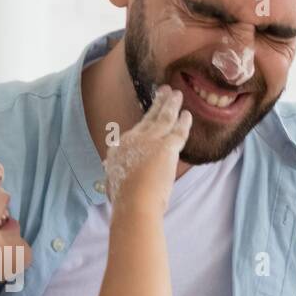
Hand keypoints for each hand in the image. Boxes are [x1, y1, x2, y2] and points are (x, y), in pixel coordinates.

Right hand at [105, 85, 191, 210]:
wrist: (134, 205)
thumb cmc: (126, 201)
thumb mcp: (114, 184)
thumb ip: (115, 174)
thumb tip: (109, 173)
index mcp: (119, 149)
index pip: (135, 133)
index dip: (144, 123)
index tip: (150, 115)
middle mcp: (131, 140)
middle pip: (147, 118)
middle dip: (157, 103)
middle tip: (164, 91)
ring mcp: (149, 141)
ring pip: (163, 118)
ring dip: (170, 104)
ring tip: (177, 94)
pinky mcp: (165, 147)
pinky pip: (177, 131)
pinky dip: (183, 122)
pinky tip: (187, 114)